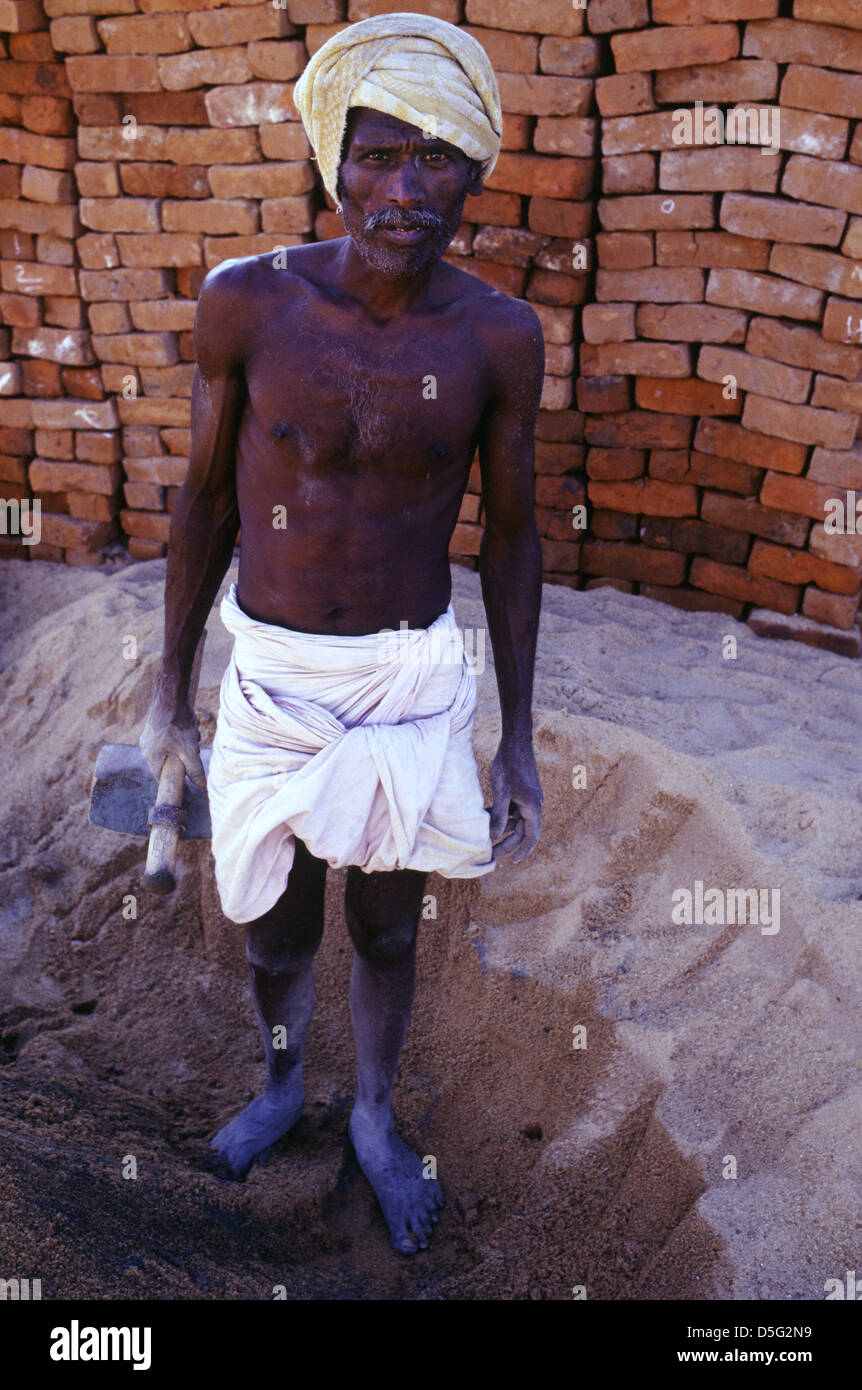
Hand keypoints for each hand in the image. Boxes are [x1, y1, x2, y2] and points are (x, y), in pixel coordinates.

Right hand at [139, 695, 205, 789]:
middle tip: (193, 747)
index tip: (189, 776)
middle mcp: (146, 748)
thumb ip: (194, 769)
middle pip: (168, 762)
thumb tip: (200, 785)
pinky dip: (181, 734)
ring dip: (185, 743)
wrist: (171, 696)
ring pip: (171, 748)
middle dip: (184, 756)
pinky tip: (188, 725)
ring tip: (192, 732)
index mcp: (150, 757)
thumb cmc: (177, 724)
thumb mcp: (189, 750)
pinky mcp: (155, 727)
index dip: (176, 779)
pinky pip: (170, 737)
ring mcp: (149, 736)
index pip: (162, 777)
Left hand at [488, 737, 541, 864]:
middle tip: (490, 854)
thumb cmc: (509, 765)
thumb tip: (493, 837)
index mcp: (532, 807)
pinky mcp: (521, 791)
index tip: (513, 862)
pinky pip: (512, 809)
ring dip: (502, 828)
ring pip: (515, 820)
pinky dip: (501, 815)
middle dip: (507, 843)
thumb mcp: (501, 791)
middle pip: (521, 830)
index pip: (531, 836)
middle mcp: (533, 805)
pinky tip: (486, 816)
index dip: (523, 850)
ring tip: (484, 837)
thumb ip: (498, 815)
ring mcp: (527, 798)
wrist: (516, 741)